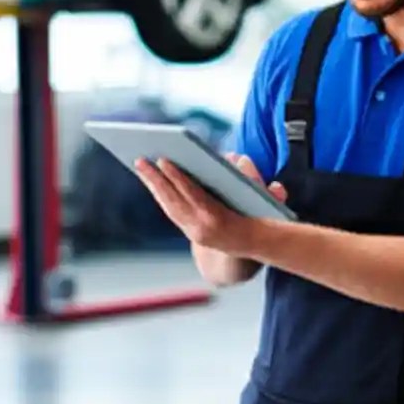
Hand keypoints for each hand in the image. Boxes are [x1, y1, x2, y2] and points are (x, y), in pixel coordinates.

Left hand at [133, 155, 283, 255]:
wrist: (259, 245)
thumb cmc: (262, 213)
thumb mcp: (263, 195)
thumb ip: (253, 176)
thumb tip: (234, 158)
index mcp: (218, 218)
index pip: (192, 194)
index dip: (176, 177)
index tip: (162, 160)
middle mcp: (202, 228)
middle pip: (173, 200)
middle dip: (155, 179)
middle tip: (140, 159)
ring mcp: (195, 232)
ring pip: (168, 206)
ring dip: (153, 185)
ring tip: (140, 165)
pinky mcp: (191, 232)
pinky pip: (172, 210)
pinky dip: (161, 193)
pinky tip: (152, 179)